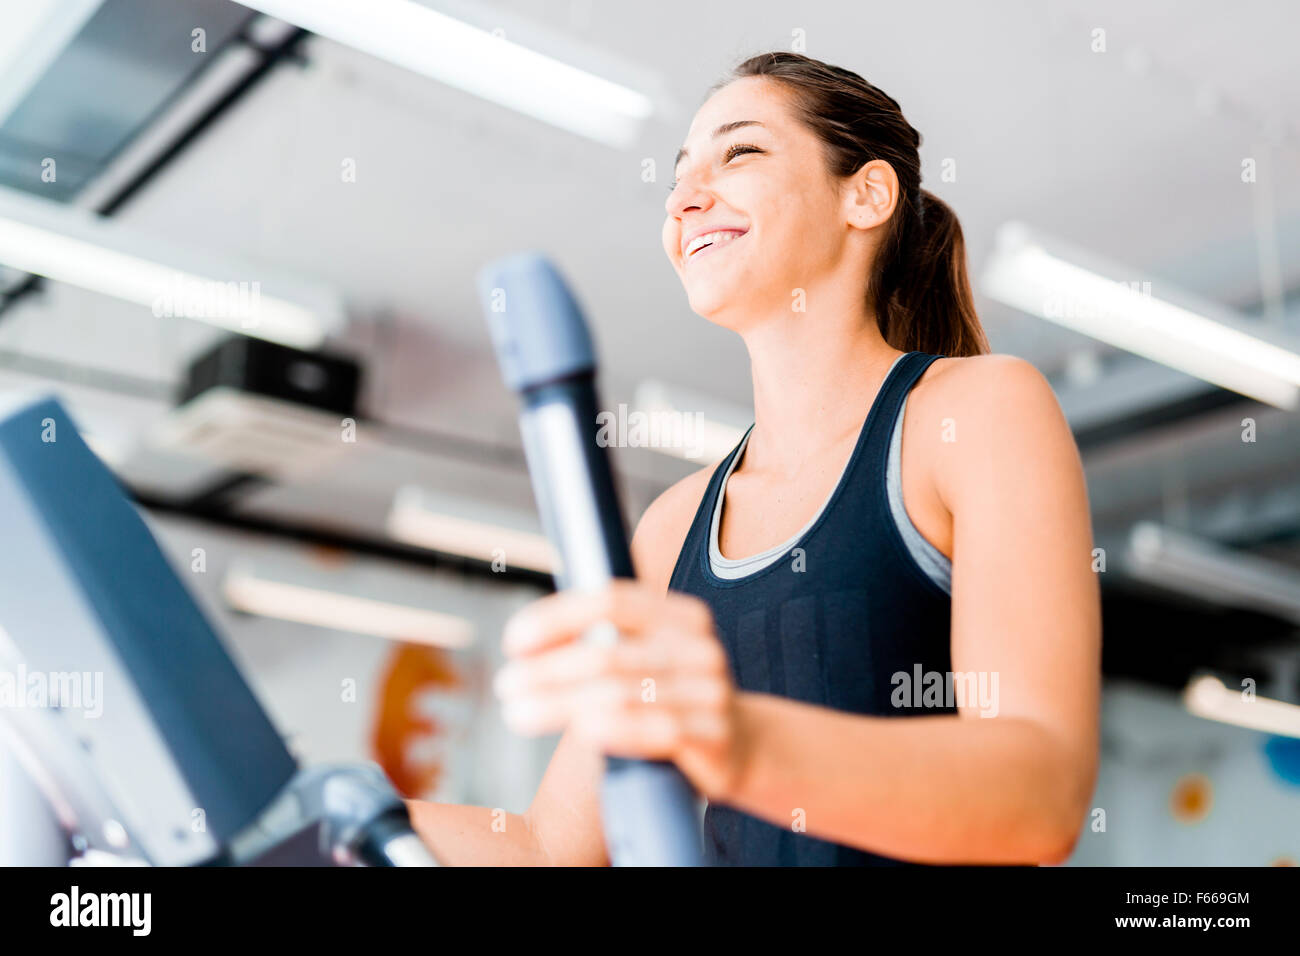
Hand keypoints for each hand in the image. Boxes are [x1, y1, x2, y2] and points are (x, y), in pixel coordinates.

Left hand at [494, 580, 744, 799]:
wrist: (744, 747)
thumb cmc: (673, 700)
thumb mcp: (646, 659)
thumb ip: (605, 643)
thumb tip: (528, 641)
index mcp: (681, 616)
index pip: (611, 600)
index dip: (556, 617)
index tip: (514, 641)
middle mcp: (700, 647)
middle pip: (606, 652)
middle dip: (545, 669)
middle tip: (505, 686)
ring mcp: (711, 692)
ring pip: (620, 693)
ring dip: (557, 704)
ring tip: (518, 712)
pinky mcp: (715, 737)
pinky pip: (655, 730)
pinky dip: (612, 729)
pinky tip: (579, 732)